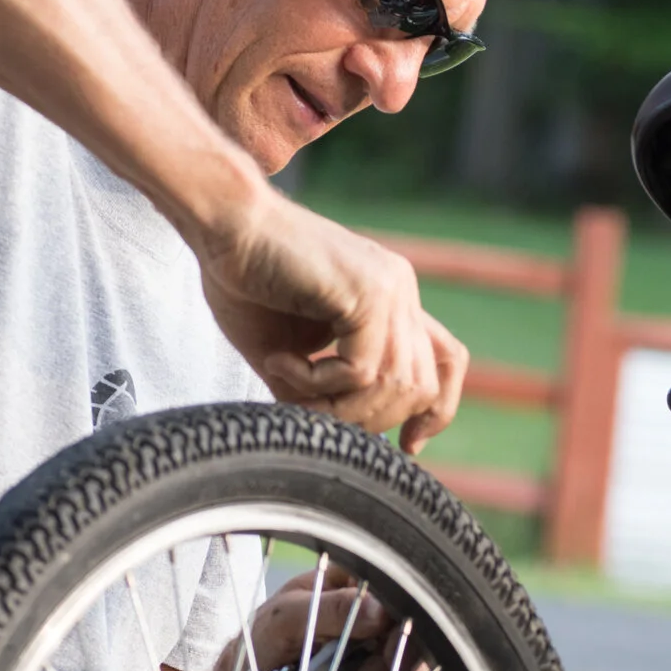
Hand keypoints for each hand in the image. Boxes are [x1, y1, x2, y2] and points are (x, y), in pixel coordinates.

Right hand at [196, 189, 468, 453]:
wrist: (223, 224)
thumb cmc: (243, 280)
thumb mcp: (291, 353)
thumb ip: (324, 390)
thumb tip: (340, 440)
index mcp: (393, 300)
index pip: (447, 362)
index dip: (437, 411)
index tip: (407, 446)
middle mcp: (401, 291)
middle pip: (422, 387)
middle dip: (367, 421)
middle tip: (308, 413)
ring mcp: (390, 288)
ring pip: (394, 385)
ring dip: (337, 407)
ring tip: (286, 388)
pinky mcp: (367, 292)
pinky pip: (361, 371)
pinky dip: (315, 384)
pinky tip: (277, 363)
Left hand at [217, 568, 438, 670]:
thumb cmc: (253, 655)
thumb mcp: (280, 622)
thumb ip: (327, 610)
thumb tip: (381, 609)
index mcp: (355, 586)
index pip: (400, 599)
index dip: (401, 630)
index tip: (386, 654)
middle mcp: (378, 620)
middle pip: (411, 648)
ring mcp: (385, 661)